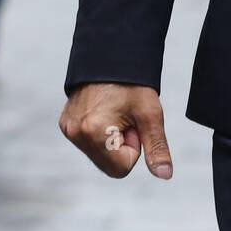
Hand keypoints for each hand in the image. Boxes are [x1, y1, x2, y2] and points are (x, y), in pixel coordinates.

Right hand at [59, 83, 173, 180]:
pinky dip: (100, 133)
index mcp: (93, 132)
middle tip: (125, 116)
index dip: (134, 146)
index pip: (121, 169)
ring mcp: (68, 128)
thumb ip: (157, 147)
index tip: (133, 122)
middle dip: (122, 145)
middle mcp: (75, 133)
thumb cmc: (133, 84)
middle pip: (108, 165)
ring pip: (99, 155)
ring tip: (115, 112)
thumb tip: (165, 175)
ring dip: (111, 139)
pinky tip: (105, 111)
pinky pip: (88, 142)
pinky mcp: (66, 123)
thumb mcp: (150, 114)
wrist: (113, 55)